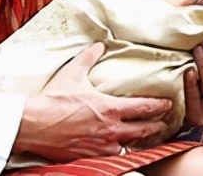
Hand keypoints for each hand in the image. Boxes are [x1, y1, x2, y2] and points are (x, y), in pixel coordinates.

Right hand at [15, 43, 171, 161]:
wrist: (34, 125)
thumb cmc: (53, 99)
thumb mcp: (73, 73)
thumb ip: (88, 58)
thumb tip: (98, 45)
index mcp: (109, 108)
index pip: (143, 108)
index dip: (158, 106)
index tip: (167, 104)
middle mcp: (110, 129)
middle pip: (142, 131)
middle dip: (156, 127)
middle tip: (165, 124)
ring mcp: (101, 146)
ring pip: (129, 147)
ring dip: (140, 143)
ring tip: (148, 141)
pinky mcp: (89, 157)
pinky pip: (112, 157)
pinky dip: (121, 153)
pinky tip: (122, 151)